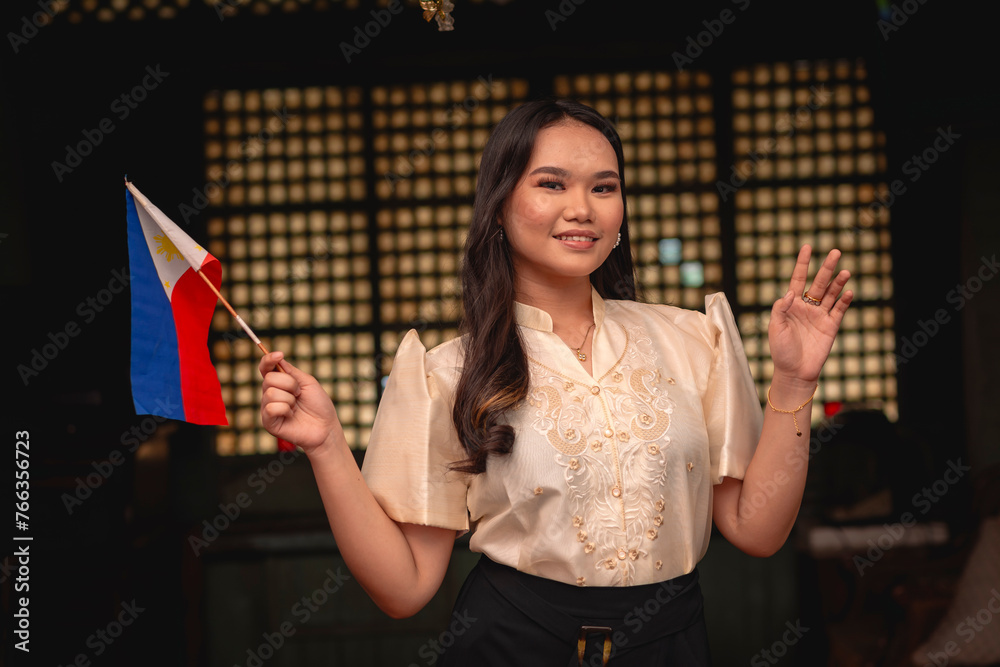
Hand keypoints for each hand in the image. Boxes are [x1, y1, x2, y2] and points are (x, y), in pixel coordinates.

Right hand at [259, 352, 340, 452]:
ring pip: (271, 393)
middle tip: (299, 394)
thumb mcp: (307, 382)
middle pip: (269, 378)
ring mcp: (268, 408)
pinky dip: (285, 409)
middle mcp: (271, 394)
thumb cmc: (319, 405)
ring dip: (290, 399)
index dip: (268, 359)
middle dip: (290, 384)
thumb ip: (291, 371)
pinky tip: (291, 416)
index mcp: (279, 383)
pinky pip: (271, 408)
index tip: (279, 354)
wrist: (326, 427)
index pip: (265, 368)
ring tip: (296, 407)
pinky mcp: (269, 422)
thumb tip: (277, 358)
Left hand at [768, 245, 852, 385]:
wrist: (795, 372)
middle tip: (835, 252)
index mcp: (791, 305)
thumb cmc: (781, 350)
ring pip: (831, 294)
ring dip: (838, 282)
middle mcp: (807, 307)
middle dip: (826, 268)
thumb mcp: (775, 327)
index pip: (797, 279)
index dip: (802, 264)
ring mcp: (820, 316)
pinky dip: (844, 301)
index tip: (807, 247)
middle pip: (818, 283)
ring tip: (845, 271)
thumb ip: (780, 308)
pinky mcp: (831, 327)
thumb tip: (791, 291)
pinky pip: (839, 310)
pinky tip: (848, 291)